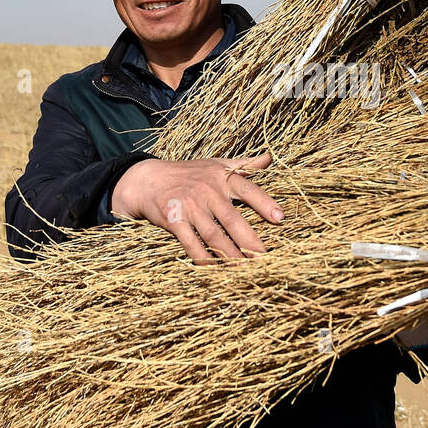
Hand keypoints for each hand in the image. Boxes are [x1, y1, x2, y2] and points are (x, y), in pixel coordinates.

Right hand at [111, 152, 283, 262]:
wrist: (147, 180)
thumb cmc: (188, 173)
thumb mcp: (216, 164)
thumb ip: (244, 165)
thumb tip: (270, 157)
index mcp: (221, 177)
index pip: (247, 190)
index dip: (264, 203)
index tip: (280, 219)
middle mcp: (207, 191)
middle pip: (232, 220)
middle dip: (250, 241)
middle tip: (264, 259)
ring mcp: (189, 207)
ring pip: (214, 236)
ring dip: (231, 256)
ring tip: (245, 270)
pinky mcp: (174, 222)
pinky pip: (192, 245)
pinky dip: (205, 259)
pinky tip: (217, 270)